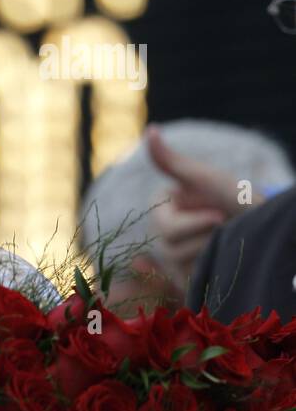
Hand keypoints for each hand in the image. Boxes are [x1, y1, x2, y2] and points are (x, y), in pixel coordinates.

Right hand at [145, 124, 254, 288]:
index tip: (219, 215)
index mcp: (159, 209)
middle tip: (227, 227)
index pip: (163, 227)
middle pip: (169, 249)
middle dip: (206, 238)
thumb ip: (173, 161)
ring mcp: (169, 258)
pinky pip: (189, 282)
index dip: (194, 223)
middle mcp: (159, 235)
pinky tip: (222, 260)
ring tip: (226, 242)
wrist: (261, 227)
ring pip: (180, 266)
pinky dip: (211, 271)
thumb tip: (150, 129)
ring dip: (212, 253)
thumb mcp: (206, 179)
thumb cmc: (235, 198)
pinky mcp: (183, 278)